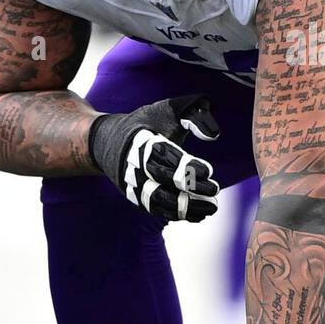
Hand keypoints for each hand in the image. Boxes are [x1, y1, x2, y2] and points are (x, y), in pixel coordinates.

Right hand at [89, 94, 219, 221]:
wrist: (110, 140)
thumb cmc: (149, 122)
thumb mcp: (170, 109)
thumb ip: (193, 116)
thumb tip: (213, 135)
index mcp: (143, 141)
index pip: (167, 157)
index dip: (187, 166)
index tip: (208, 171)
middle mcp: (136, 165)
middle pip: (164, 180)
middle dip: (190, 188)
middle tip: (214, 190)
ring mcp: (134, 183)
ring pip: (160, 200)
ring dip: (186, 207)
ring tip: (211, 207)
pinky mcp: (136, 197)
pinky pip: (157, 210)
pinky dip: (177, 214)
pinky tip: (199, 214)